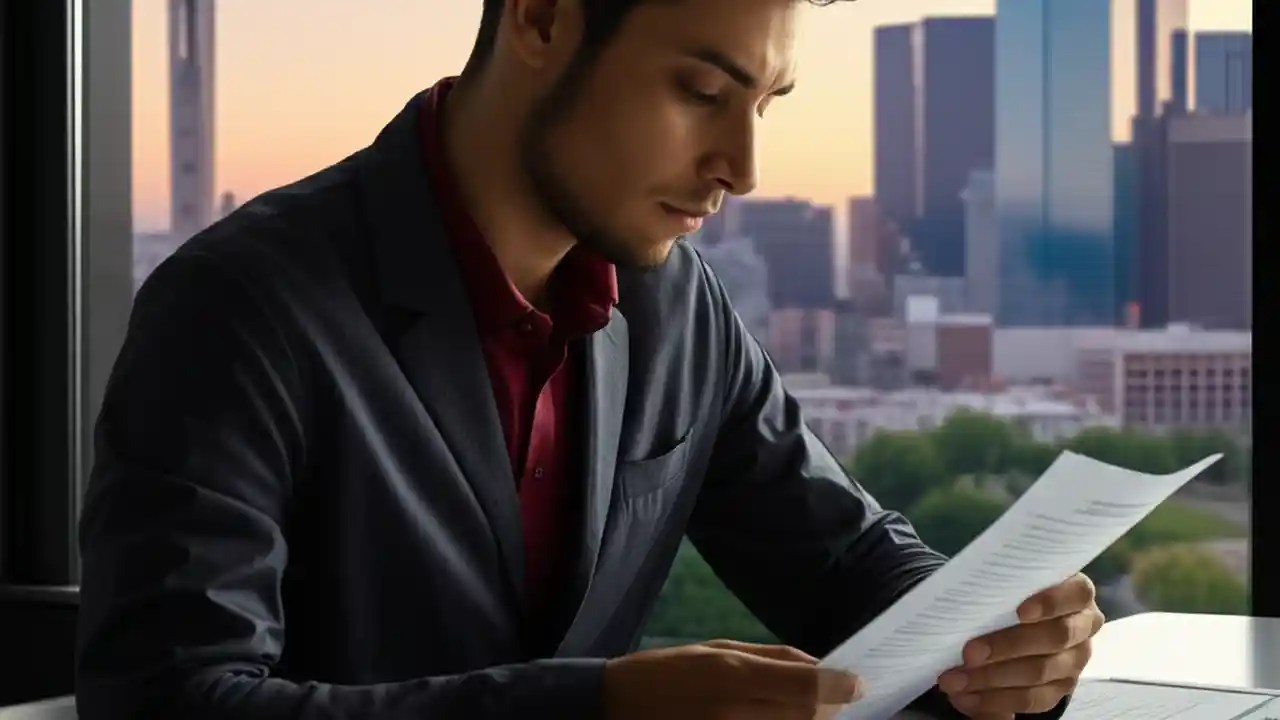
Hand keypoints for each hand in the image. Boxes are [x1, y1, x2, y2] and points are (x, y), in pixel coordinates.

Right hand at [602, 638, 863, 719]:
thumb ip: (771, 658)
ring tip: (805, 708)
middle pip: (808, 716)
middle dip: (827, 707)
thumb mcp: (716, 649)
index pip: (807, 686)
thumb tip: (822, 667)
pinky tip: (776, 717)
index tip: (858, 683)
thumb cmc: (666, 672)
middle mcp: (734, 712)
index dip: (841, 686)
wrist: (614, 708)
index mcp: (732, 674)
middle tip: (833, 698)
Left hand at [935, 573, 1104, 717]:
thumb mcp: (1008, 588)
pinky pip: (1032, 700)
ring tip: (956, 680)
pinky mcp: (1061, 689)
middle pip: (1055, 637)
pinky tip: (967, 697)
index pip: (1077, 593)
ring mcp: (1075, 660)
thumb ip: (1000, 590)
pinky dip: (995, 700)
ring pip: (1041, 672)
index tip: (1020, 611)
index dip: (1051, 602)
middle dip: (1008, 646)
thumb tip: (970, 595)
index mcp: (1076, 593)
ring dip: (993, 678)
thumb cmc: (1010, 596)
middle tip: (969, 653)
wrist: (1023, 625)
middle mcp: (1083, 626)